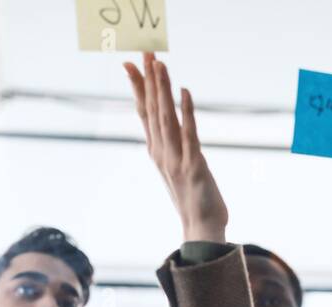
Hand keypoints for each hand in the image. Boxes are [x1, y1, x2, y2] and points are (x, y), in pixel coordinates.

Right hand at [123, 52, 227, 242]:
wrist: (201, 228)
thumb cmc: (191, 199)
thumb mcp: (175, 169)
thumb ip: (168, 148)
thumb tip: (162, 132)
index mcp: (157, 152)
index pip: (144, 113)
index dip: (138, 88)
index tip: (131, 63)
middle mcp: (162, 153)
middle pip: (152, 110)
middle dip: (147, 80)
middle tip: (144, 52)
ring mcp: (176, 159)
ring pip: (166, 118)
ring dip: (162, 90)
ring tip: (159, 64)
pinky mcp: (194, 166)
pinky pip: (189, 134)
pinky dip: (186, 112)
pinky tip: (184, 92)